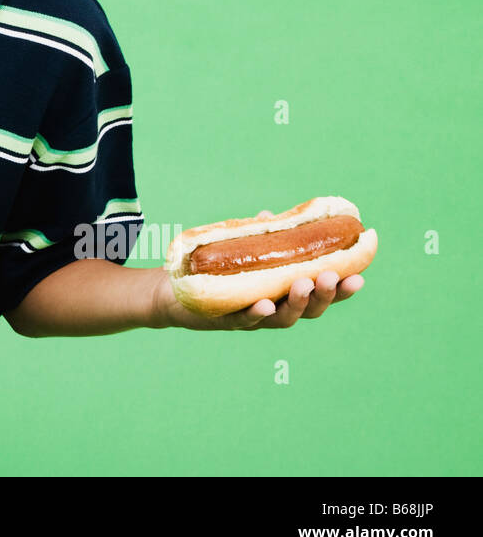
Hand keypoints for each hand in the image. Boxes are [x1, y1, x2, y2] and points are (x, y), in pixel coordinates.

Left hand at [152, 211, 366, 330]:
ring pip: (282, 318)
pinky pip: (243, 320)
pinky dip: (256, 313)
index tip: (361, 275)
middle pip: (309, 310)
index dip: (342, 290)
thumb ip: (261, 237)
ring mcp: (251, 318)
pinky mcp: (224, 320)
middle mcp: (274, 310)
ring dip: (296, 303)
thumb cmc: (218, 270)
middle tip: (332, 276)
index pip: (321, 294)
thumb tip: (272, 216)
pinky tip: (264, 304)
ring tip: (305, 284)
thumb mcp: (243, 250)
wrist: (175, 290)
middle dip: (324, 295)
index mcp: (285, 294)